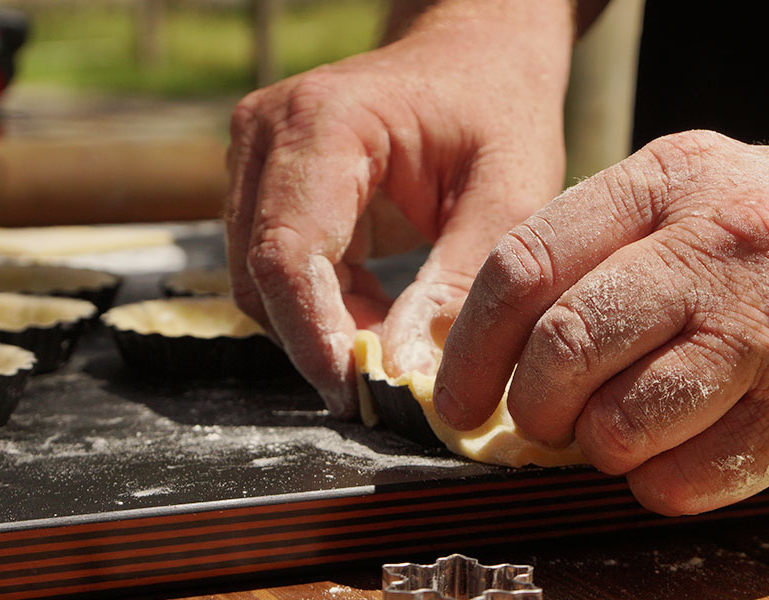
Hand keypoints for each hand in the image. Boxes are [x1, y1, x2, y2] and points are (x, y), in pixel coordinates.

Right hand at [225, 1, 573, 416]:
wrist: (475, 57)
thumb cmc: (498, 110)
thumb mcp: (509, 193)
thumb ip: (458, 283)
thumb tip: (404, 372)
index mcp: (324, 123)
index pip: (287, 252)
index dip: (313, 334)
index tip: (355, 393)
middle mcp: (269, 133)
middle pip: (262, 273)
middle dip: (319, 339)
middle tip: (385, 387)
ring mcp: (259, 155)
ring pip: (261, 278)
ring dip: (321, 325)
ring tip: (391, 340)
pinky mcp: (268, 181)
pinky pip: (275, 267)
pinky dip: (321, 304)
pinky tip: (375, 310)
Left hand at [434, 130, 768, 513]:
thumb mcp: (688, 192)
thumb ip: (592, 243)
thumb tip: (490, 331)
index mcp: (668, 182)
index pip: (526, 263)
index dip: (471, 343)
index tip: (457, 394)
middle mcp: (715, 251)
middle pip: (563, 348)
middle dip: (528, 404)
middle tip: (534, 416)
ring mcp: (762, 336)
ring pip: (616, 426)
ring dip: (592, 445)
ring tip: (614, 425)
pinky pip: (678, 481)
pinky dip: (651, 480)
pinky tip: (670, 447)